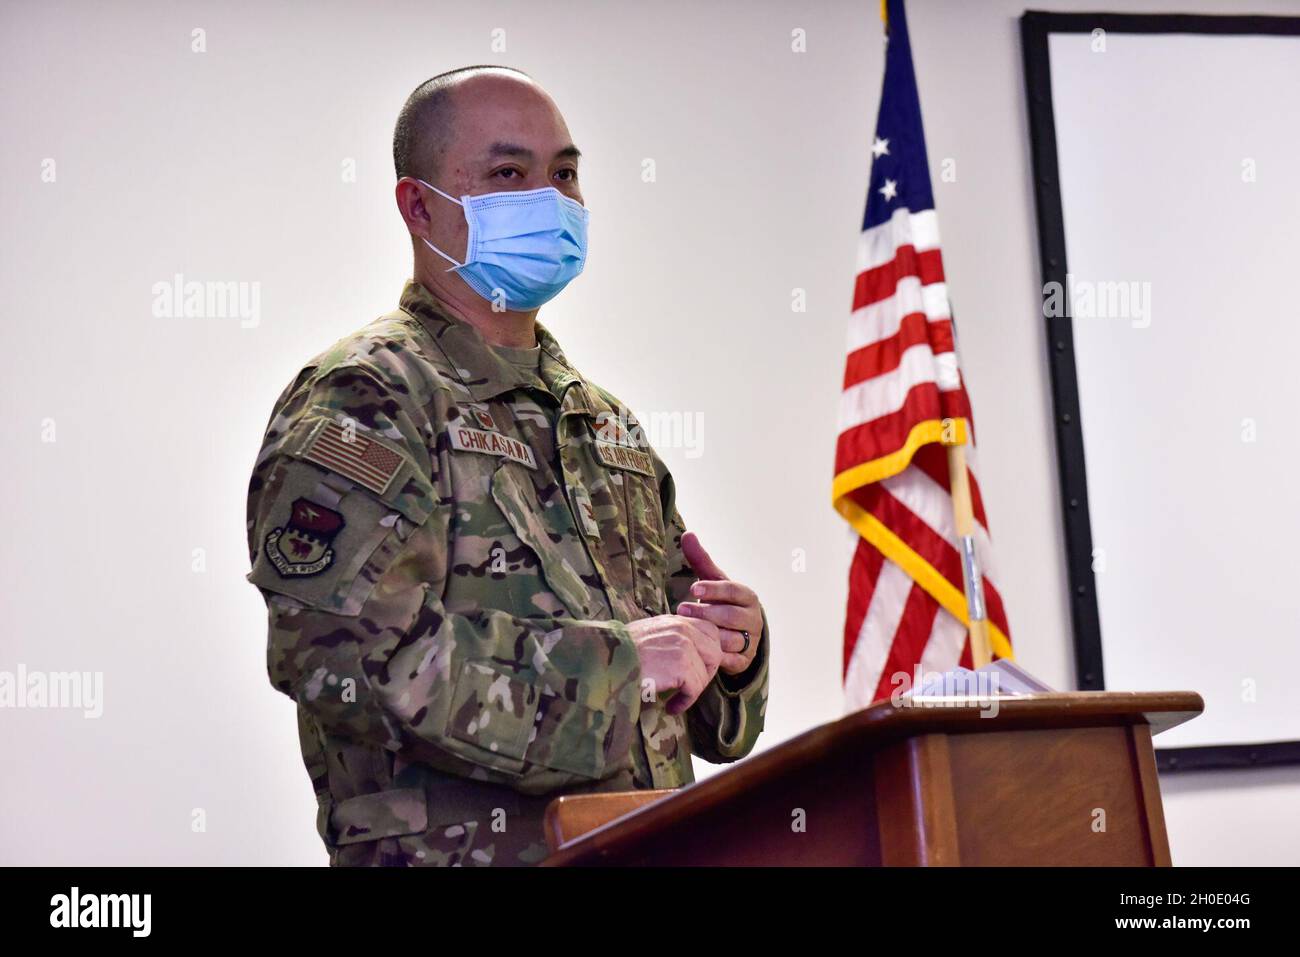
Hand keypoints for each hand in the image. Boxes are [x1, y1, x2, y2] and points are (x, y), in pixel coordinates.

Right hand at [625, 614, 722, 714]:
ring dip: (692, 691)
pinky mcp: (682, 665)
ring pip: (705, 672)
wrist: (603, 661)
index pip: (710, 630)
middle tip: (689, 688)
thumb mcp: (647, 635)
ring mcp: (684, 645)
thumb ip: (669, 639)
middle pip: (715, 652)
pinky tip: (671, 707)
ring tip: (675, 700)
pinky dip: (685, 702)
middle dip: (705, 673)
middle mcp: (682, 628)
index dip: (708, 652)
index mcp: (674, 620)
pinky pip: (695, 689)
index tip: (697, 670)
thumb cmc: (618, 653)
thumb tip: (687, 656)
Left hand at [675, 531, 762, 676]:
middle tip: (682, 610)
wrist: (740, 633)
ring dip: (710, 636)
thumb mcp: (714, 581)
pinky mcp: (744, 660)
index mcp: (748, 596)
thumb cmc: (723, 602)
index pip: (734, 590)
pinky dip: (717, 657)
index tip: (693, 589)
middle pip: (731, 616)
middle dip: (706, 613)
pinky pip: (731, 660)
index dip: (715, 589)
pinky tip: (699, 652)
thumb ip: (701, 560)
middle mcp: (753, 618)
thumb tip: (687, 534)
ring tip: (688, 631)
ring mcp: (751, 640)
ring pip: (732, 639)